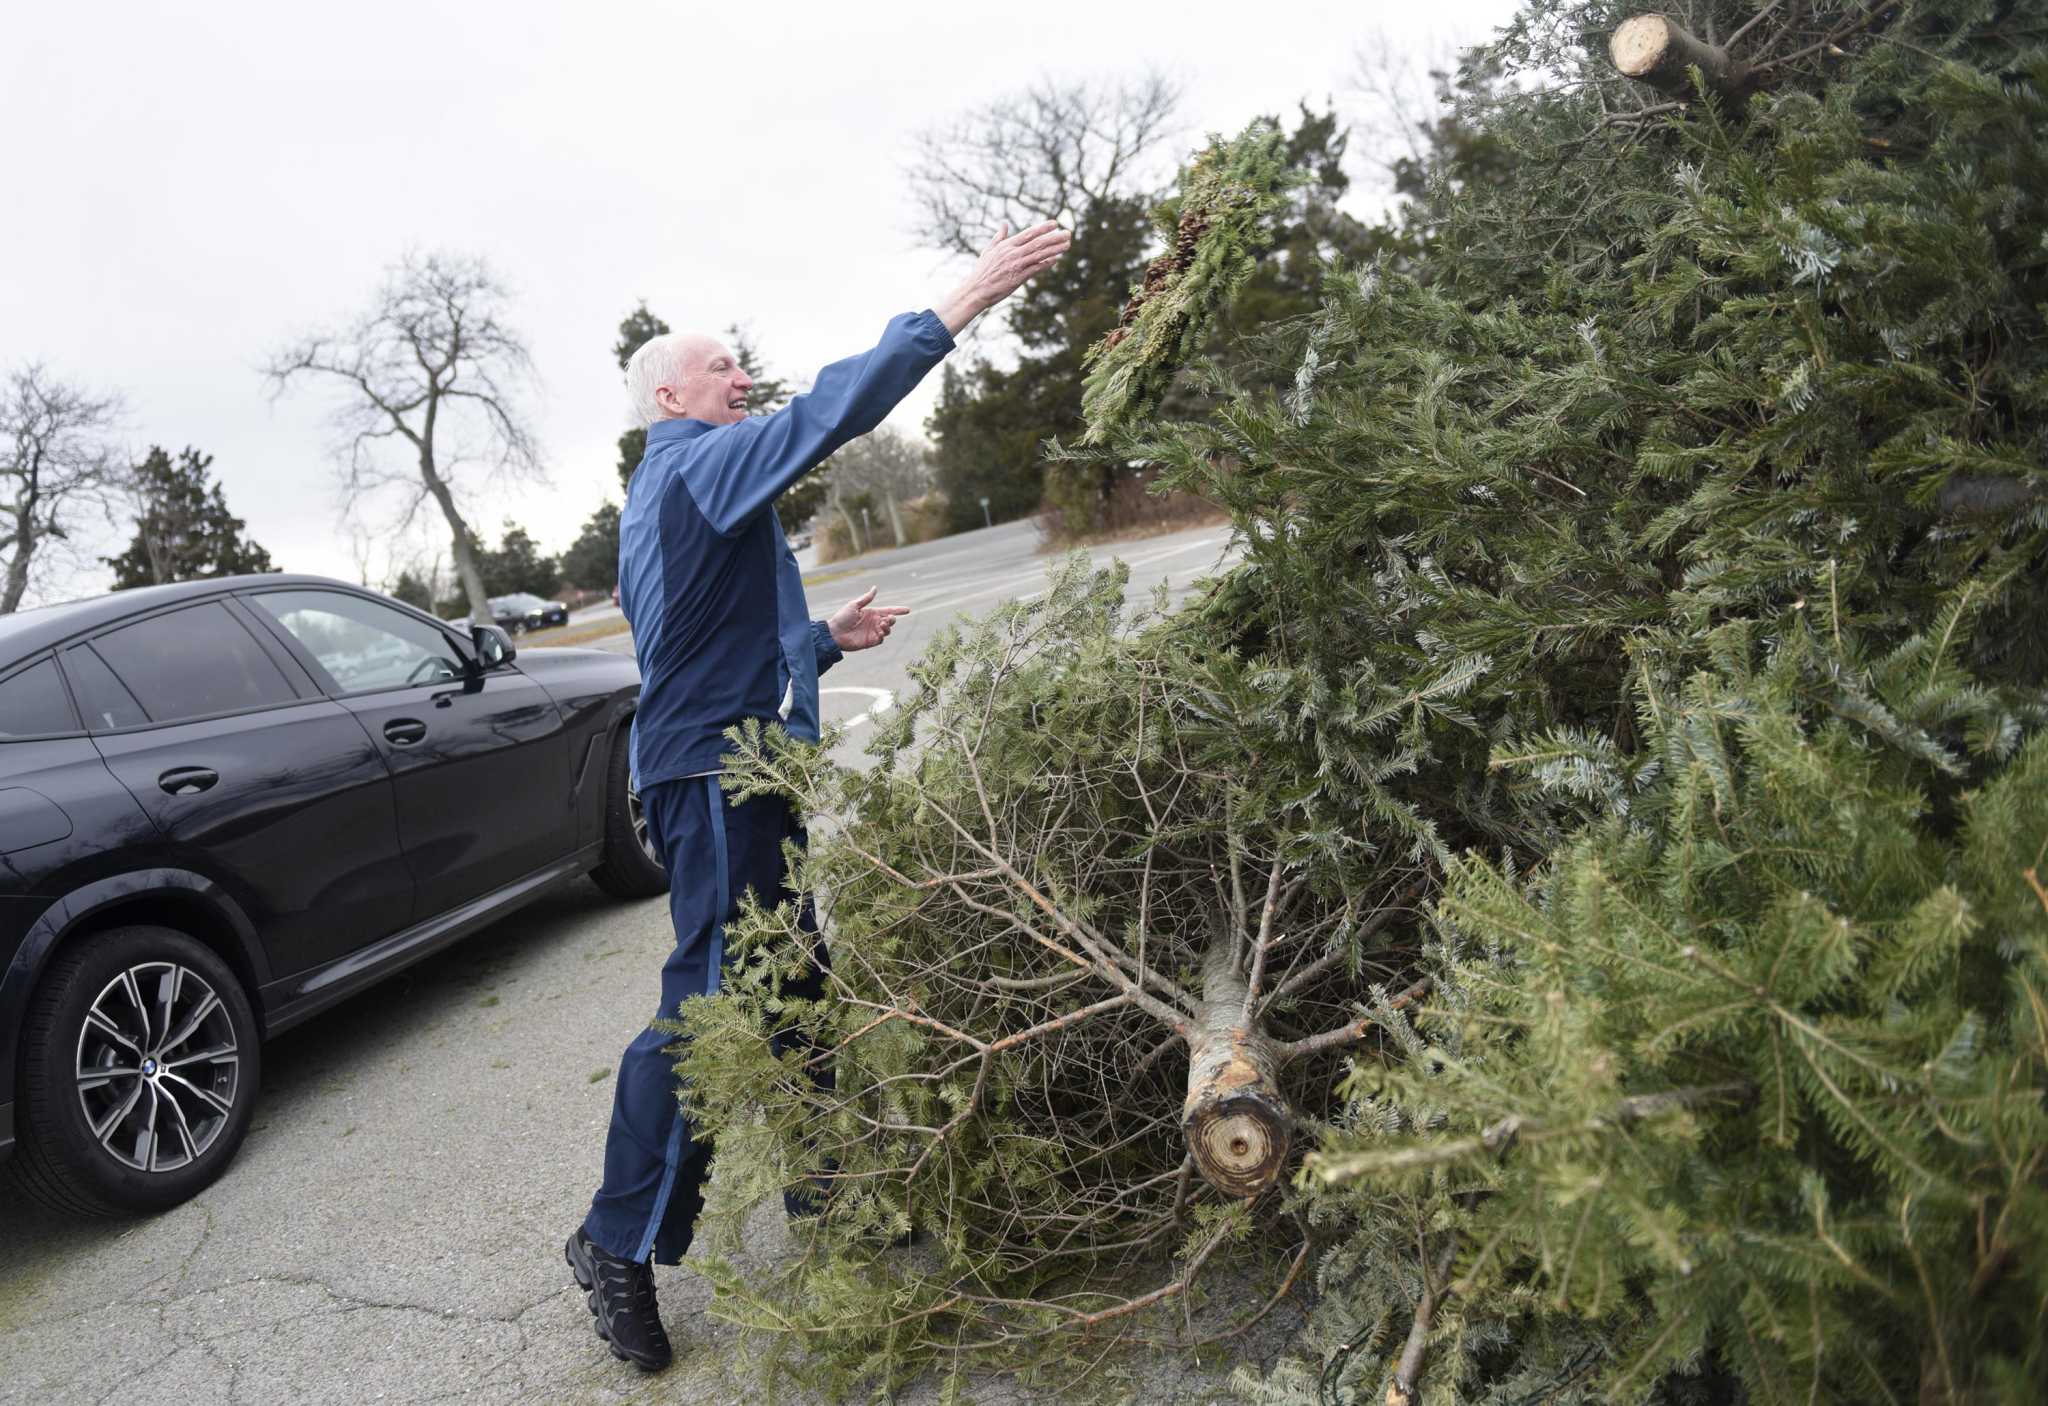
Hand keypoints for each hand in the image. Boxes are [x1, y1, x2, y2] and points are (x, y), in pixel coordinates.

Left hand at [826, 586, 909, 651]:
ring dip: (888, 626)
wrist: (834, 633)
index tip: (908, 610)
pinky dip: (883, 634)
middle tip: (889, 618)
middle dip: (892, 619)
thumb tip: (875, 588)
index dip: (898, 610)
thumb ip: (866, 598)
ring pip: (888, 630)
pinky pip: (881, 638)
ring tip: (882, 624)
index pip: (888, 611)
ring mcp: (872, 632)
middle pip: (890, 620)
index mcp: (871, 613)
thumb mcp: (854, 605)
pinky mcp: (870, 641)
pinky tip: (880, 631)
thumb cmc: (842, 617)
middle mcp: (873, 622)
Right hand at [935, 221, 1071, 334]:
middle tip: (1068, 233)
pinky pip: (1035, 269)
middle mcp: (1013, 253)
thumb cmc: (982, 271)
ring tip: (1067, 244)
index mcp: (1007, 245)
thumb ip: (999, 237)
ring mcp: (1016, 265)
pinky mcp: (1018, 278)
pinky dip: (1046, 264)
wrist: (976, 290)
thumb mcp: (989, 250)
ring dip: (1055, 249)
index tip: (1055, 223)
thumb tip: (1004, 224)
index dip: (1043, 228)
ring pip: (1039, 255)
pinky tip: (1056, 260)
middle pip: (1038, 242)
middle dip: (1054, 237)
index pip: (1029, 233)